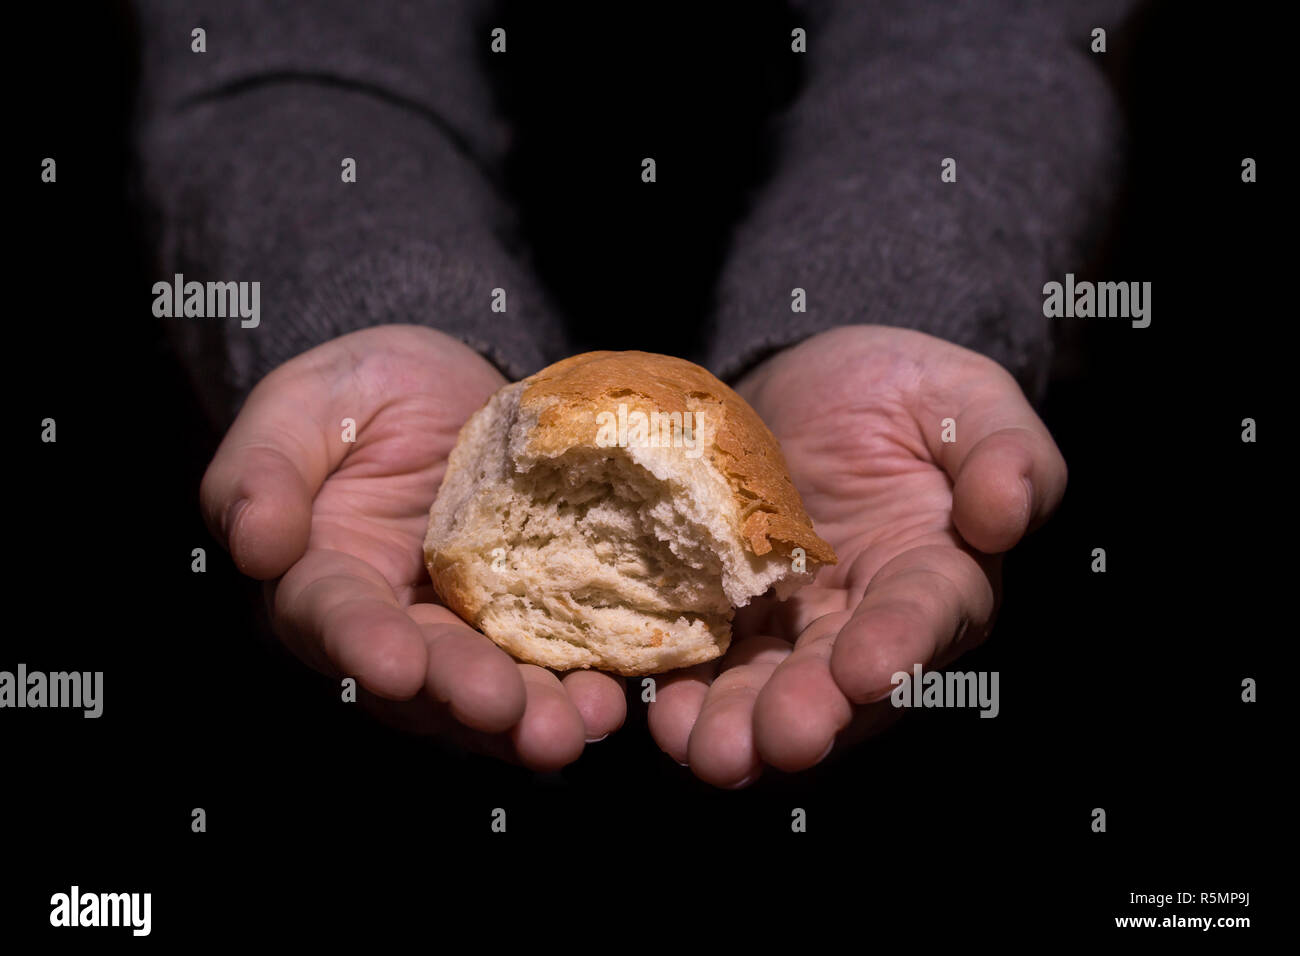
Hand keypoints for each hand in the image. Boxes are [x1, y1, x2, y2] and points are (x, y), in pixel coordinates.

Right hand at [200, 324, 625, 768]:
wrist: (452, 388)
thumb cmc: (362, 391)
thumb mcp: (300, 405)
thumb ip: (263, 468)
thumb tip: (254, 544)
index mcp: (323, 579)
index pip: (334, 617)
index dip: (362, 643)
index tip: (397, 664)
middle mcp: (394, 624)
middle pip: (424, 676)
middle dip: (463, 697)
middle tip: (505, 711)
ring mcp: (468, 630)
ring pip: (492, 688)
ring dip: (531, 716)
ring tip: (572, 728)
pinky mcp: (532, 620)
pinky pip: (556, 661)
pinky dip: (583, 684)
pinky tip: (612, 698)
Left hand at [648, 325, 1066, 786]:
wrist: (805, 381)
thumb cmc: (901, 388)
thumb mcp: (966, 396)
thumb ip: (1004, 448)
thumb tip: (1006, 513)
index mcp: (939, 570)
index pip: (926, 612)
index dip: (900, 643)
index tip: (867, 669)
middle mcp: (865, 615)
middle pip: (840, 676)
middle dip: (811, 712)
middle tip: (781, 741)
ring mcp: (791, 621)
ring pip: (769, 683)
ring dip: (740, 722)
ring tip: (710, 751)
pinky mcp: (728, 612)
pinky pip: (707, 657)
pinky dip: (686, 690)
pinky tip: (664, 713)